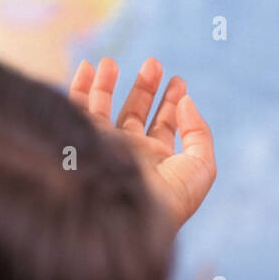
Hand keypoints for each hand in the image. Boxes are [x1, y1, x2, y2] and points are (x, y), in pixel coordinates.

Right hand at [69, 56, 215, 230]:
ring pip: (104, 109)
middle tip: (154, 63)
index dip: (172, 103)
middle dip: (145, 88)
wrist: (127, 217)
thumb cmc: (167, 199)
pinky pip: (77, 108)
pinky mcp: (82, 141)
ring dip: (108, 83)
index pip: (164, 126)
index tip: (179, 81)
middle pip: (136, 113)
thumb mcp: (201, 166)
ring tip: (112, 63)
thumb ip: (199, 132)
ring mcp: (105, 148)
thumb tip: (186, 101)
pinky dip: (80, 87)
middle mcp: (130, 155)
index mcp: (159, 163)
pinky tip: (89, 67)